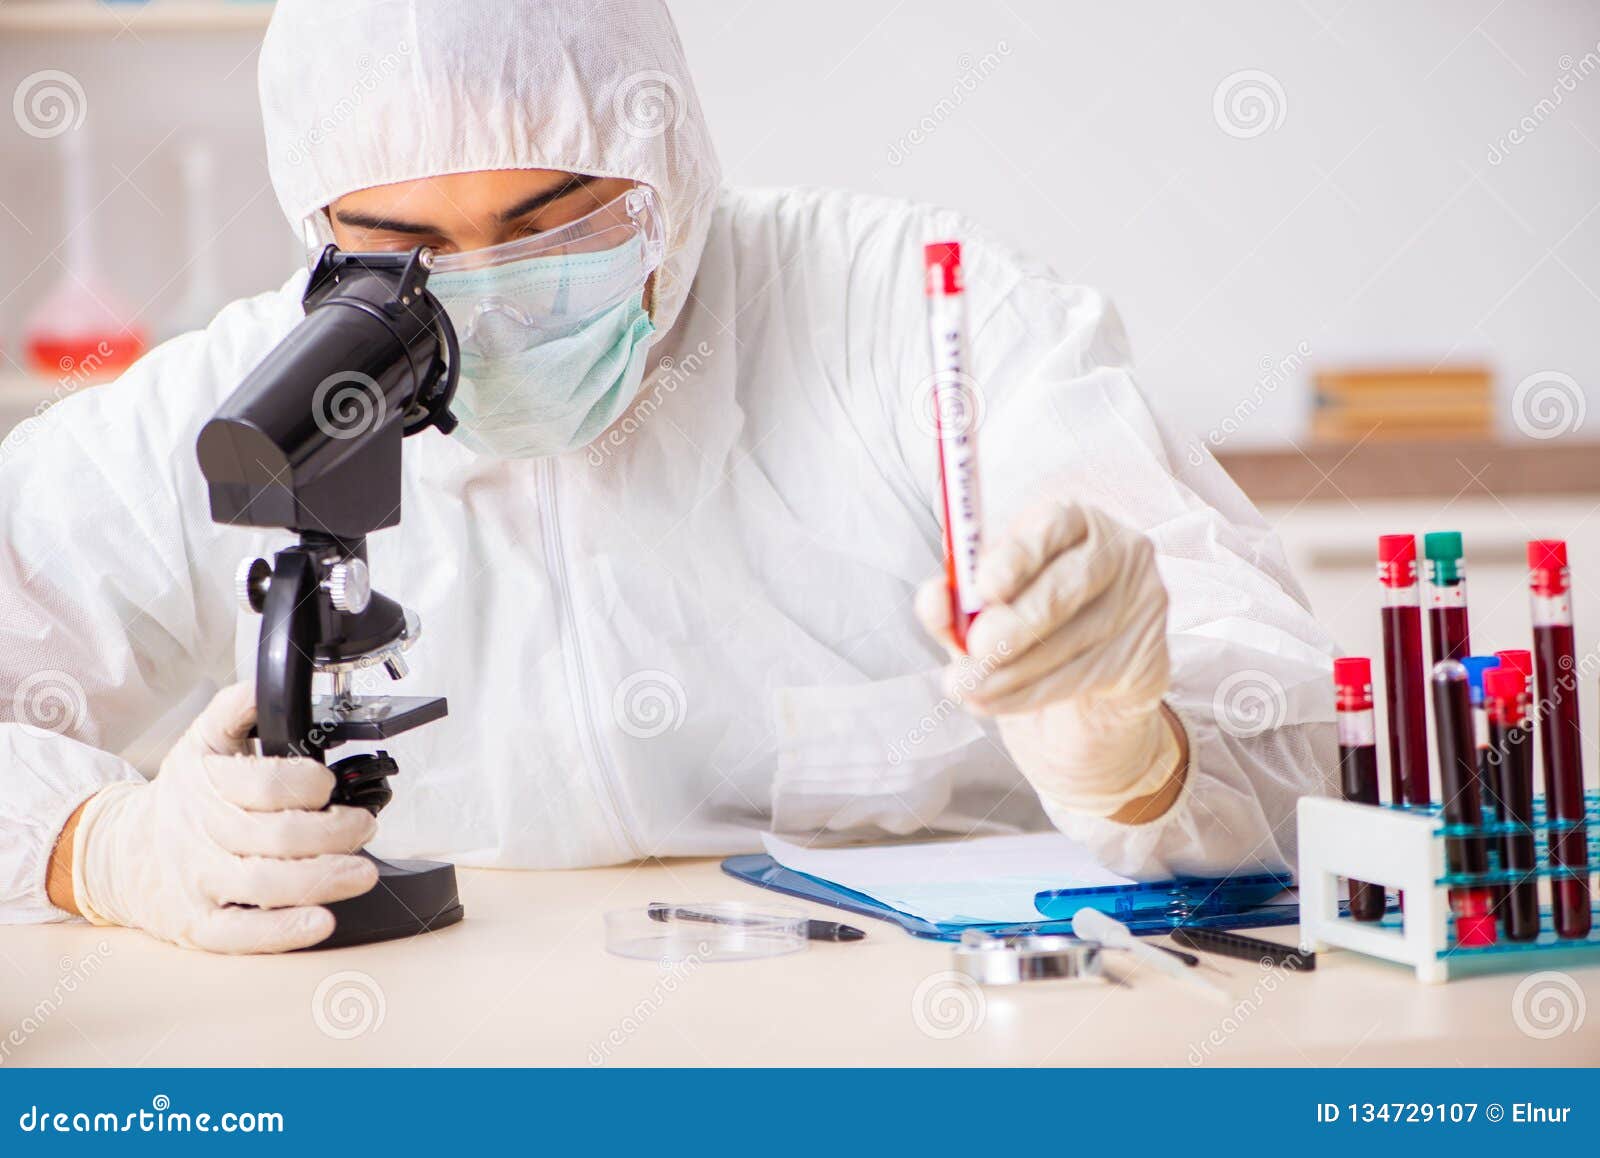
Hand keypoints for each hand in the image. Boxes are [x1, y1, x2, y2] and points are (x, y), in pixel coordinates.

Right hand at [71, 683, 377, 952]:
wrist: (118, 853)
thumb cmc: (182, 796)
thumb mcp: (201, 740)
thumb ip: (238, 709)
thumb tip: (268, 682)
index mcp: (206, 784)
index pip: (262, 785)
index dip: (305, 785)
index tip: (328, 785)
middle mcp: (202, 835)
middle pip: (276, 838)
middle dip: (334, 833)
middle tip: (363, 827)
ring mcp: (199, 883)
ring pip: (266, 885)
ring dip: (324, 880)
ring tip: (362, 872)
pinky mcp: (200, 925)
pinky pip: (242, 934)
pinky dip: (283, 932)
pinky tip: (321, 922)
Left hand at [916, 499, 1184, 818]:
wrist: (1075, 680)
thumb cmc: (1020, 622)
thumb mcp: (981, 606)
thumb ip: (955, 602)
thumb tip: (935, 599)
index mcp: (1072, 521)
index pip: (1054, 525)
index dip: (1019, 554)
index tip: (986, 585)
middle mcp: (1117, 552)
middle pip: (1071, 584)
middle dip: (1017, 622)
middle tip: (976, 649)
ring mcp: (1142, 603)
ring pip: (1074, 639)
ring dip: (1012, 670)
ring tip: (964, 686)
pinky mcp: (1149, 655)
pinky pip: (1086, 677)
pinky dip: (1031, 695)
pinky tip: (994, 701)